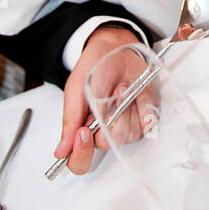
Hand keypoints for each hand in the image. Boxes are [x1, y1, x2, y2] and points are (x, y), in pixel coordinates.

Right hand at [54, 25, 152, 175]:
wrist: (118, 48)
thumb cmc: (95, 67)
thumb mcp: (76, 90)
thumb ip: (70, 120)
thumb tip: (61, 150)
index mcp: (83, 130)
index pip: (80, 161)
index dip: (81, 153)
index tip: (83, 132)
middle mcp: (105, 132)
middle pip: (107, 144)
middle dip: (108, 118)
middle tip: (107, 96)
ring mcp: (126, 126)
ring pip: (127, 134)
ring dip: (124, 107)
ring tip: (120, 88)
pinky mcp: (144, 117)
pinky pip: (147, 123)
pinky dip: (142, 105)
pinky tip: (136, 92)